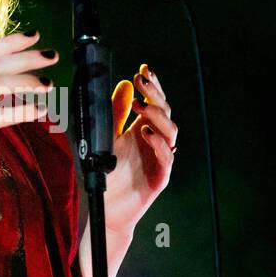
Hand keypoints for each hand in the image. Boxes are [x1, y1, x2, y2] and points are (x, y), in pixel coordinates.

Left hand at [102, 63, 176, 233]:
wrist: (105, 207)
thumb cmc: (107, 174)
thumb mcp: (107, 138)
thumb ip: (114, 113)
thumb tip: (123, 85)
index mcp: (143, 129)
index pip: (154, 102)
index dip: (152, 85)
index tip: (144, 69)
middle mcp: (154, 141)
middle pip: (165, 112)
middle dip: (155, 94)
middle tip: (140, 80)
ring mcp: (160, 158)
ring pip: (170, 132)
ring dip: (157, 116)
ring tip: (140, 106)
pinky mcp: (160, 176)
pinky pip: (166, 157)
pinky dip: (157, 143)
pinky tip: (145, 133)